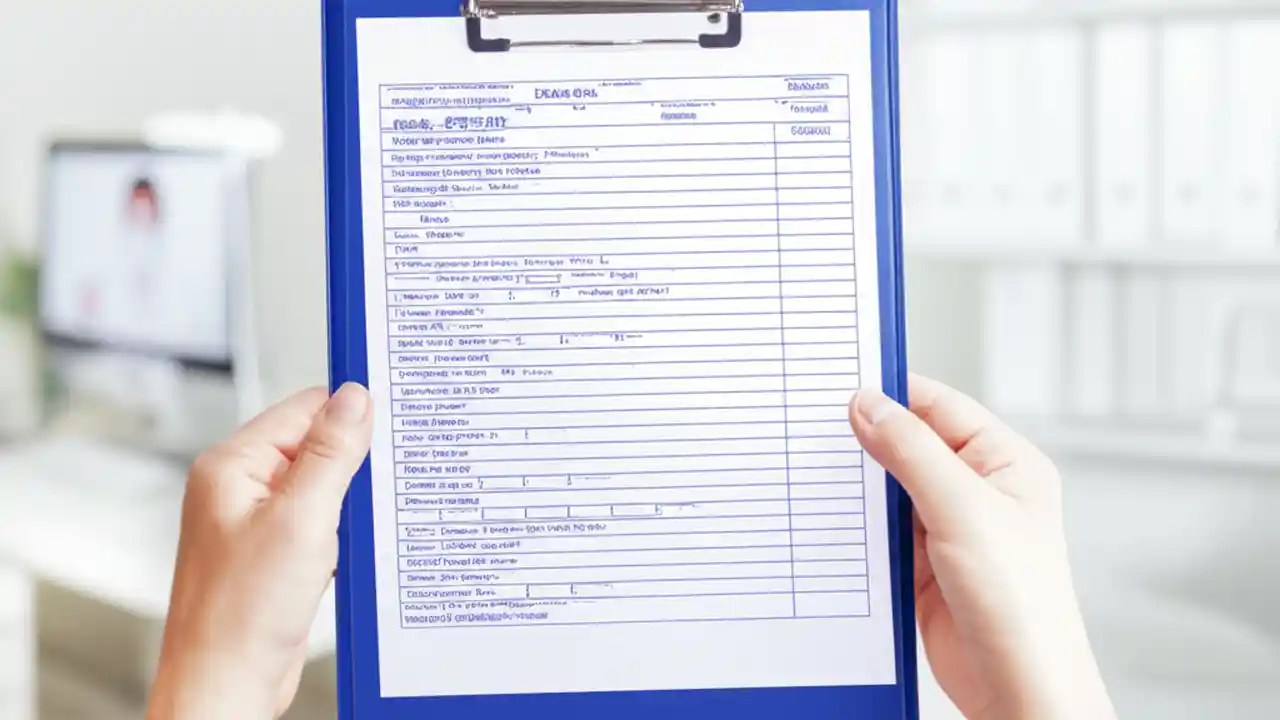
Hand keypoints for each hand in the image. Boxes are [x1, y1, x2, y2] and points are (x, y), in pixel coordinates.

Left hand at [147, 384, 372, 719]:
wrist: (225, 687)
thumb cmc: (241, 616)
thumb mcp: (300, 520)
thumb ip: (330, 454)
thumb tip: (354, 398)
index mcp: (232, 466)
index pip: (304, 409)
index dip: (350, 413)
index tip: (391, 421)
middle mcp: (239, 488)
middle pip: (315, 445)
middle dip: (355, 463)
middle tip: (385, 481)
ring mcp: (257, 523)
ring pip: (323, 486)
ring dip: (351, 502)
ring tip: (361, 527)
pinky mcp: (275, 554)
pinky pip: (320, 523)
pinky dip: (343, 532)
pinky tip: (353, 552)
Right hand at [849, 375, 1113, 719]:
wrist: (1015, 687)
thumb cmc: (1021, 605)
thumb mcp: (963, 509)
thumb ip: (912, 451)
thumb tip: (869, 405)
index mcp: (1006, 463)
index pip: (940, 406)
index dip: (892, 394)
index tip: (840, 387)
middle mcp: (979, 491)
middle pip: (910, 444)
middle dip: (867, 438)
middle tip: (815, 427)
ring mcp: (948, 528)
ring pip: (889, 488)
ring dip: (858, 485)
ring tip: (814, 471)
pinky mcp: (922, 565)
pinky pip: (879, 530)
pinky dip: (854, 524)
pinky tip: (828, 518)